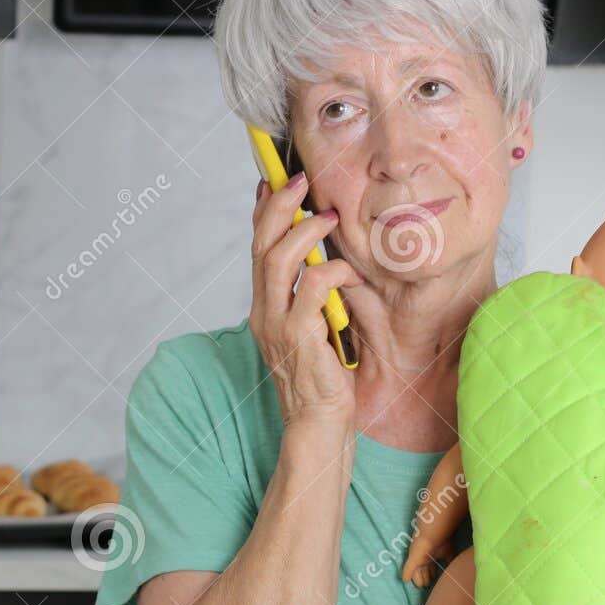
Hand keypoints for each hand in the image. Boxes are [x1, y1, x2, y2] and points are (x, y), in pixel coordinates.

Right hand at [248, 174, 361, 426]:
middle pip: (261, 245)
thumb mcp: (312, 328)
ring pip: (279, 259)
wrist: (318, 424)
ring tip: (328, 218)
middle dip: (279, 206)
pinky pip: (312, 287)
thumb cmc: (322, 378)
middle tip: (300, 181)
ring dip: (305, 232)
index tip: (272, 181)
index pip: (256, 249)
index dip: (262, 212)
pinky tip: (347, 272)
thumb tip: (324, 259)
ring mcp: (276, 324)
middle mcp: (263, 312)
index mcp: (264, 307)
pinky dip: (331, 271)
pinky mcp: (298, 336)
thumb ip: (310, 296)